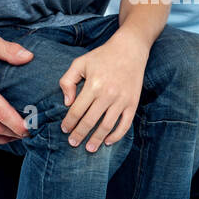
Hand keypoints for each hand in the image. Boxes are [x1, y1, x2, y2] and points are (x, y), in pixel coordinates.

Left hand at [57, 32, 149, 152]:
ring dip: (97, 139)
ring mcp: (122, 100)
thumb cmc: (102, 56)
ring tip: (89, 148)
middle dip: (79, 134)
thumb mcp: (79, 63)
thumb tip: (67, 102)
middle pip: (90, 121)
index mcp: (93, 85)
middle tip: (72, 143)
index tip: (64, 129)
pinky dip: (116, 136)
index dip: (69, 122)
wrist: (130, 49)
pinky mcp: (133, 103)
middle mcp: (107, 94)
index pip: (77, 110)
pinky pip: (125, 124)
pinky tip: (108, 141)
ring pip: (107, 126)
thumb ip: (67, 81)